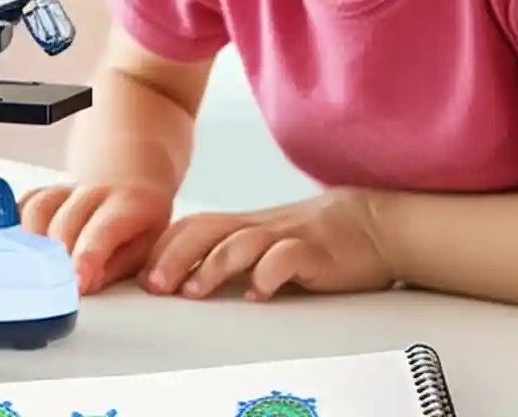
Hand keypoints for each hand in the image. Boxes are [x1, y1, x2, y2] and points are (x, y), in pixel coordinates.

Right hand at [19, 181, 175, 294]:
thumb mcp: (147, 242)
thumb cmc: (140, 218)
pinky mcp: (47, 191)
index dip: (89, 255)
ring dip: (32, 242)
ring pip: (40, 208)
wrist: (131, 174)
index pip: (104, 229)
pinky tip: (17, 246)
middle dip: (57, 257)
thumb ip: (117, 265)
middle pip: (66, 221)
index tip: (78, 283)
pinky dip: (17, 224)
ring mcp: (68, 189)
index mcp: (129, 203)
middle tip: (52, 287)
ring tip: (31, 270)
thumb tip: (87, 284)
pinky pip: (26, 203)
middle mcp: (96, 192)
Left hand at [141, 188, 392, 300]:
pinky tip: (257, 293)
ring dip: (212, 266)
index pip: (193, 226)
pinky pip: (287, 258)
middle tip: (156, 286)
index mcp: (245, 225)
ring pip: (241, 242)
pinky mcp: (316, 250)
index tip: (142, 276)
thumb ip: (234, 253)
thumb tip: (189, 280)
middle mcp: (260, 226)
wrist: (375, 223)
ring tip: (194, 292)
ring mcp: (287, 235)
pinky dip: (268, 274)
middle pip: (206, 230)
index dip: (163, 248)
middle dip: (174, 257)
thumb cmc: (318, 238)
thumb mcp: (270, 241)